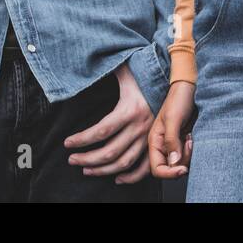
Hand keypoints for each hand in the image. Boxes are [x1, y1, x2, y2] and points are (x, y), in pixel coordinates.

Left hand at [63, 61, 154, 183]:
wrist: (175, 82)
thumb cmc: (145, 76)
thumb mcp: (126, 72)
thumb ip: (108, 68)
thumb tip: (88, 65)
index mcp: (130, 110)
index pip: (101, 131)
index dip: (82, 139)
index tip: (67, 143)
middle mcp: (140, 126)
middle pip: (109, 151)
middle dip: (87, 158)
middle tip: (72, 159)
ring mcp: (149, 138)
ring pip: (124, 163)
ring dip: (103, 170)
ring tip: (86, 169)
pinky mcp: (156, 144)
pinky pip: (144, 167)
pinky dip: (131, 177)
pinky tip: (116, 178)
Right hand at [147, 80, 194, 178]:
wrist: (190, 89)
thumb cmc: (178, 99)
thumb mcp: (173, 119)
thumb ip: (172, 142)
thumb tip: (173, 163)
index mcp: (154, 142)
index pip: (157, 169)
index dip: (169, 173)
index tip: (182, 168)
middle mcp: (162, 146)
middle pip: (169, 169)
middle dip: (181, 163)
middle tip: (188, 145)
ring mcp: (173, 146)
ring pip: (180, 165)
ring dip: (188, 156)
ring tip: (190, 138)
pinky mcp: (182, 143)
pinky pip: (187, 157)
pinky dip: (192, 152)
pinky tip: (192, 138)